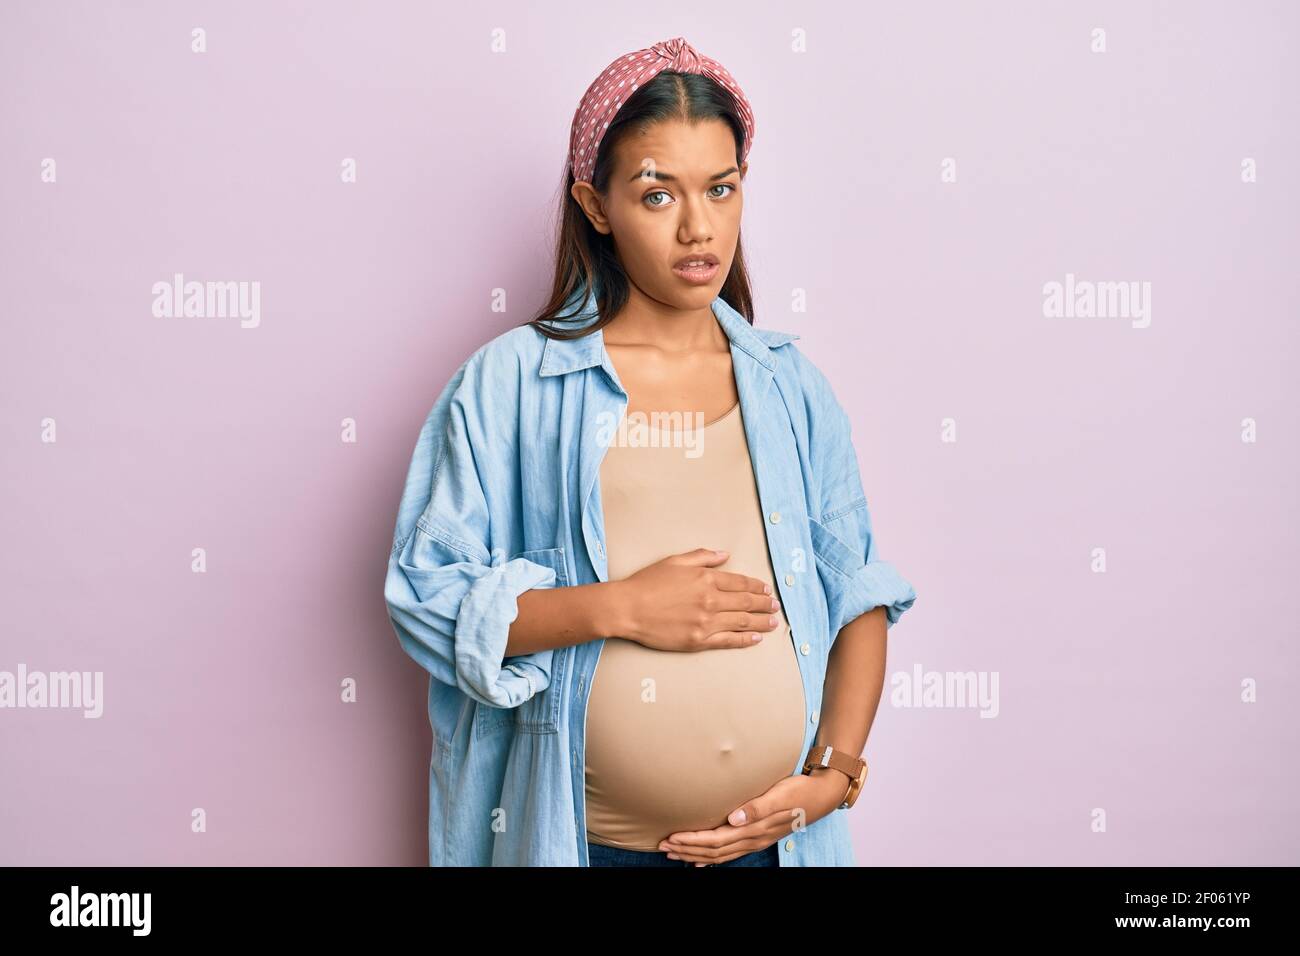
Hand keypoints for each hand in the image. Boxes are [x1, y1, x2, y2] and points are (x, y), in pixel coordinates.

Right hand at [612, 547, 781, 651]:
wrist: (627, 608)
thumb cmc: (647, 583)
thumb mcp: (675, 561)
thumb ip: (703, 556)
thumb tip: (725, 555)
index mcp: (706, 578)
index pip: (740, 583)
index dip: (757, 586)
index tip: (766, 589)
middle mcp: (710, 600)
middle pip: (746, 603)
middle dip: (765, 604)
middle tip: (776, 606)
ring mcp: (706, 622)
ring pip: (743, 622)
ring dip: (762, 622)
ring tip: (773, 622)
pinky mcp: (699, 641)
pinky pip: (728, 641)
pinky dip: (745, 640)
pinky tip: (756, 639)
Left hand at [657, 770, 849, 865]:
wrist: (822, 794)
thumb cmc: (799, 790)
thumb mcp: (779, 795)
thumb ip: (756, 807)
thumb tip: (733, 818)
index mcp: (755, 829)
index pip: (716, 840)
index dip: (692, 840)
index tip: (671, 837)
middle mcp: (753, 839)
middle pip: (714, 850)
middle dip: (687, 849)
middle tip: (663, 846)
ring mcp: (756, 840)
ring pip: (720, 854)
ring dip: (695, 854)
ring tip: (674, 852)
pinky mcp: (758, 836)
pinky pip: (730, 853)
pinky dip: (712, 858)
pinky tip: (700, 860)